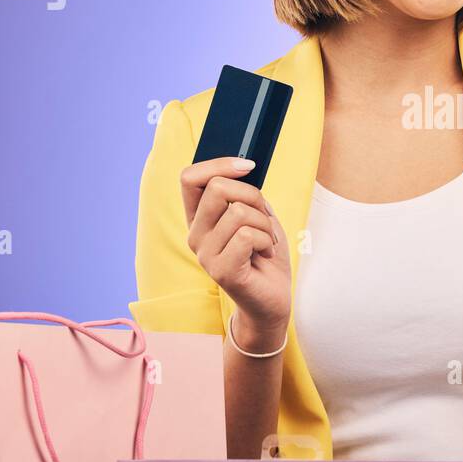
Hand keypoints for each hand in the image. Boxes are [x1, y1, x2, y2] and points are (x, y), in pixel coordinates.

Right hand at [180, 157, 291, 343]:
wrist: (273, 297)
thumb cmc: (264, 253)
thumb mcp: (255, 215)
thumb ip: (243, 193)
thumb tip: (244, 164)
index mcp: (199, 218)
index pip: (189, 177)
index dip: (219, 164)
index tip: (249, 166)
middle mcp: (195, 234)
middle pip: (217, 188)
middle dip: (253, 196)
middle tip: (264, 218)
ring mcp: (204, 254)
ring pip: (238, 211)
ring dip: (265, 224)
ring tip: (266, 242)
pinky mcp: (220, 270)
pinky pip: (248, 235)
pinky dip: (267, 241)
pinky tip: (266, 254)